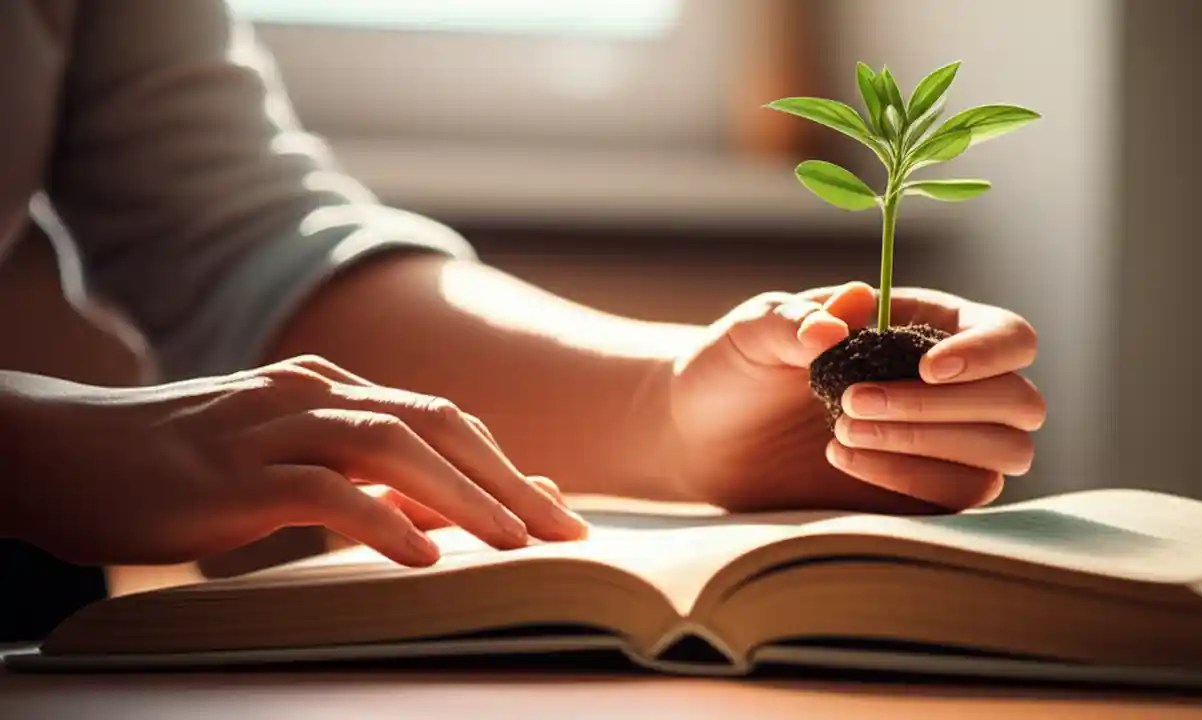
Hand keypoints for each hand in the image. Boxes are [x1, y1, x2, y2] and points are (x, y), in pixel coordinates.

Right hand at [0, 356, 585, 566]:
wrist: (70, 455)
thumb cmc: (187, 470)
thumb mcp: (289, 471)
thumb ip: (364, 481)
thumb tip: (443, 511)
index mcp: (334, 393)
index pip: (443, 422)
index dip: (505, 466)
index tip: (557, 513)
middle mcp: (314, 394)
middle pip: (437, 425)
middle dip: (508, 479)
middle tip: (564, 532)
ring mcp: (274, 424)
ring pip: (392, 446)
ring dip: (462, 495)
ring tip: (515, 543)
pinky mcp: (235, 468)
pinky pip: (322, 488)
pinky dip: (379, 518)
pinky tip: (421, 554)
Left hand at [667, 283, 1043, 511]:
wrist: (702, 435)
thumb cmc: (736, 365)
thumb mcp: (754, 328)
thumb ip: (794, 318)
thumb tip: (838, 321)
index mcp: (928, 325)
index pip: (1011, 336)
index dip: (988, 352)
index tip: (928, 370)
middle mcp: (950, 385)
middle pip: (1020, 402)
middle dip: (945, 409)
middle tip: (850, 404)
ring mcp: (943, 444)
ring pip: (1004, 454)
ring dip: (931, 446)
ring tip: (841, 432)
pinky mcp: (922, 493)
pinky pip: (960, 497)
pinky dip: (910, 481)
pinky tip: (842, 460)